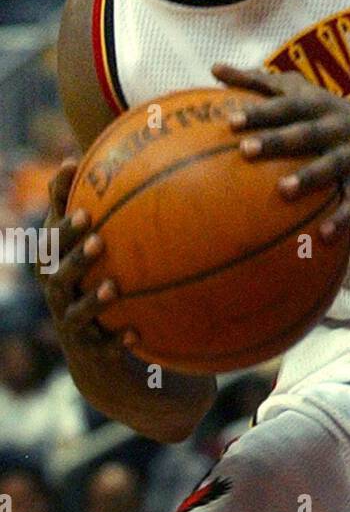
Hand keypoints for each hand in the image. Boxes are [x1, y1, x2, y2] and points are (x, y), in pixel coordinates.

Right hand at [40, 159, 137, 368]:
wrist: (97, 354)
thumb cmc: (91, 284)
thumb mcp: (89, 248)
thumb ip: (86, 209)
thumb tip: (78, 157)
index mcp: (56, 263)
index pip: (52, 235)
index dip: (61, 211)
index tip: (80, 189)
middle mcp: (58, 292)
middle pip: (57, 271)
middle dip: (74, 253)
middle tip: (96, 234)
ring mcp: (72, 322)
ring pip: (76, 311)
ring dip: (93, 299)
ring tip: (114, 286)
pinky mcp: (90, 350)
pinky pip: (102, 347)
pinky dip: (116, 341)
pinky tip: (134, 334)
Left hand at [213, 64, 349, 239]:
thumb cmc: (328, 111)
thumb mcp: (301, 92)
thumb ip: (259, 82)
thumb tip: (214, 68)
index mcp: (317, 105)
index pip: (285, 106)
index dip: (259, 112)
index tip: (230, 120)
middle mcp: (337, 126)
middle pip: (305, 132)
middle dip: (278, 141)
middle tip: (245, 150)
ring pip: (331, 165)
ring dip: (309, 176)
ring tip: (283, 190)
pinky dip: (341, 218)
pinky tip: (322, 235)